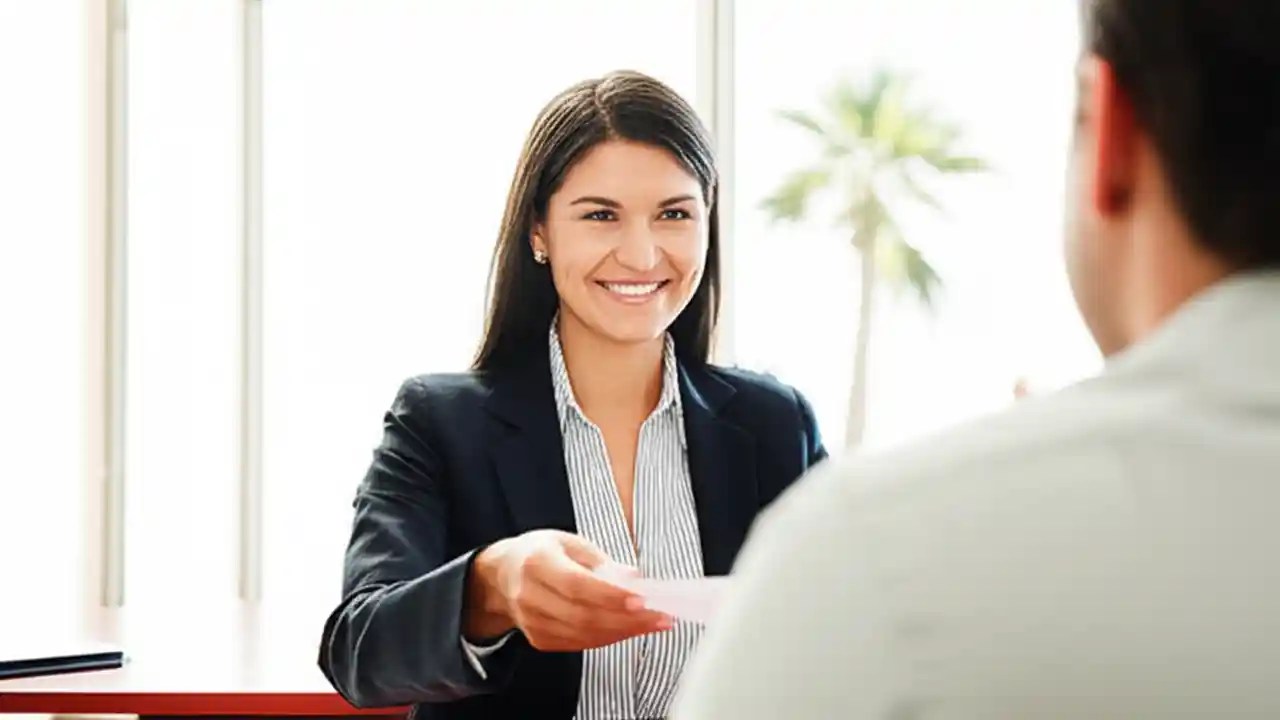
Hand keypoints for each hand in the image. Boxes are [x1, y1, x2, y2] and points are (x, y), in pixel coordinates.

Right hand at [465, 530, 672, 651]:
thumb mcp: (569, 543)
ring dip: (625, 631)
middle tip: (660, 616)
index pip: (576, 584)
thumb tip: (634, 579)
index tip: (643, 600)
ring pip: (584, 635)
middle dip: (627, 619)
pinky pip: (580, 643)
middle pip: (583, 615)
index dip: (610, 596)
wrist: (502, 576)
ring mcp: (532, 622)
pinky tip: (630, 628)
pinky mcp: (540, 640)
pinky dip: (610, 637)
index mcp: (536, 562)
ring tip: (655, 623)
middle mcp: (530, 595)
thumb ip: (602, 561)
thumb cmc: (540, 554)